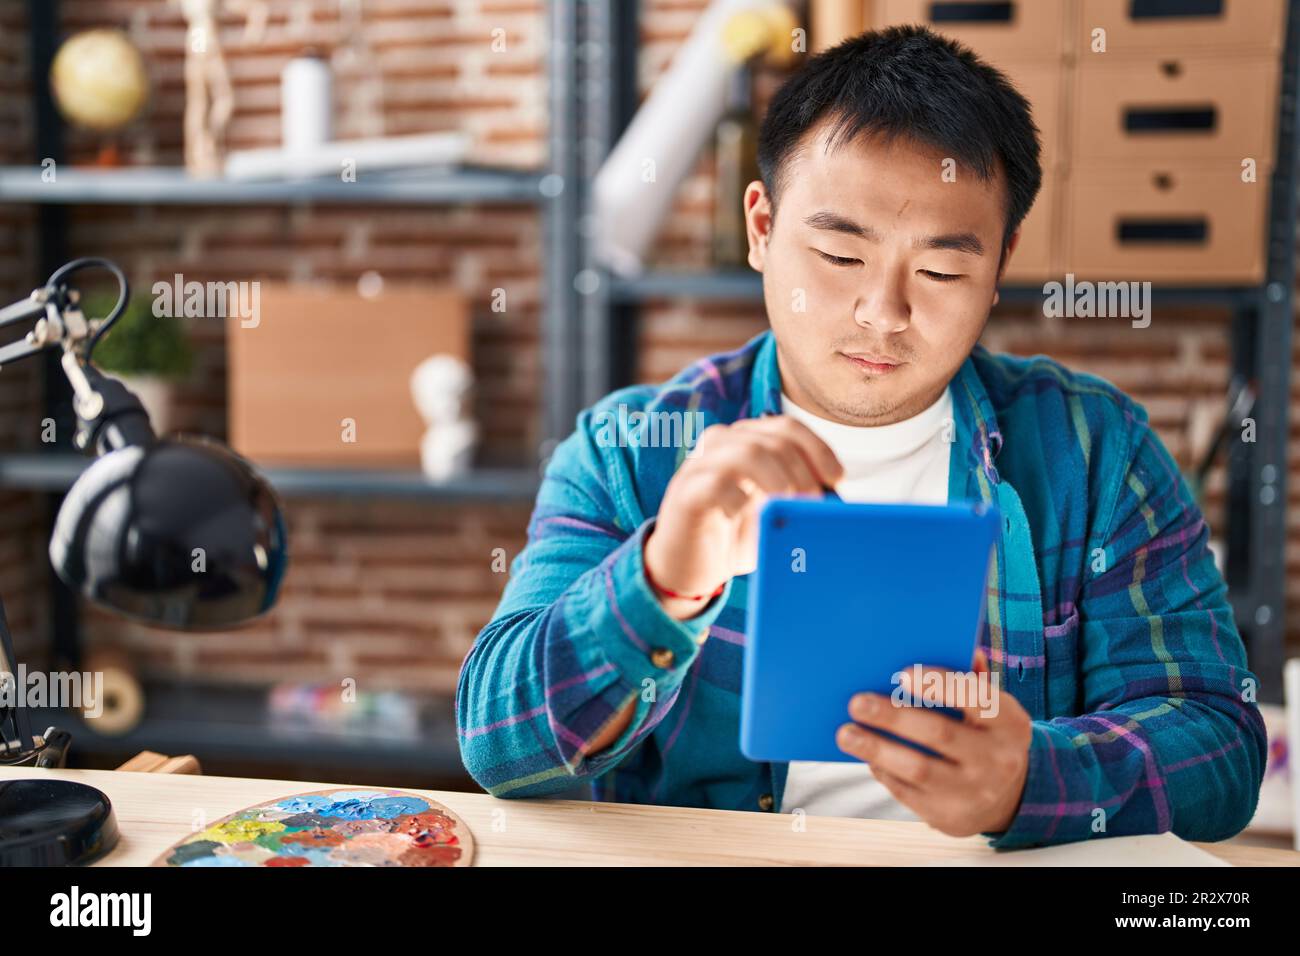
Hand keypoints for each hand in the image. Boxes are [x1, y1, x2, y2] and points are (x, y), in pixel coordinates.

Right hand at [643, 416, 842, 619]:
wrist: (688, 568)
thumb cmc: (733, 537)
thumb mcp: (773, 514)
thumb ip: (799, 501)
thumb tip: (836, 501)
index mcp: (745, 440)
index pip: (787, 428)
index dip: (817, 450)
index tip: (836, 480)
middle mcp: (722, 444)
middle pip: (774, 440)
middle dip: (803, 473)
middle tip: (813, 506)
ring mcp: (700, 465)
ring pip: (748, 453)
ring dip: (779, 482)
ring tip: (787, 509)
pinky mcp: (685, 493)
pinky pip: (716, 484)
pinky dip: (741, 501)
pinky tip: (747, 518)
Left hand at [835, 648, 1032, 836]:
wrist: (1007, 797)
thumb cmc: (986, 735)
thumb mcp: (992, 708)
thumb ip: (973, 679)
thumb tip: (966, 649)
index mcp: (1010, 723)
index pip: (976, 698)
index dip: (939, 685)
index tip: (901, 674)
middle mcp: (998, 760)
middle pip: (940, 734)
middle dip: (893, 717)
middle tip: (856, 702)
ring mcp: (974, 793)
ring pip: (918, 768)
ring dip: (876, 749)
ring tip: (846, 734)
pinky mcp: (948, 817)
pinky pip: (908, 793)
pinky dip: (883, 771)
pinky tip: (867, 754)